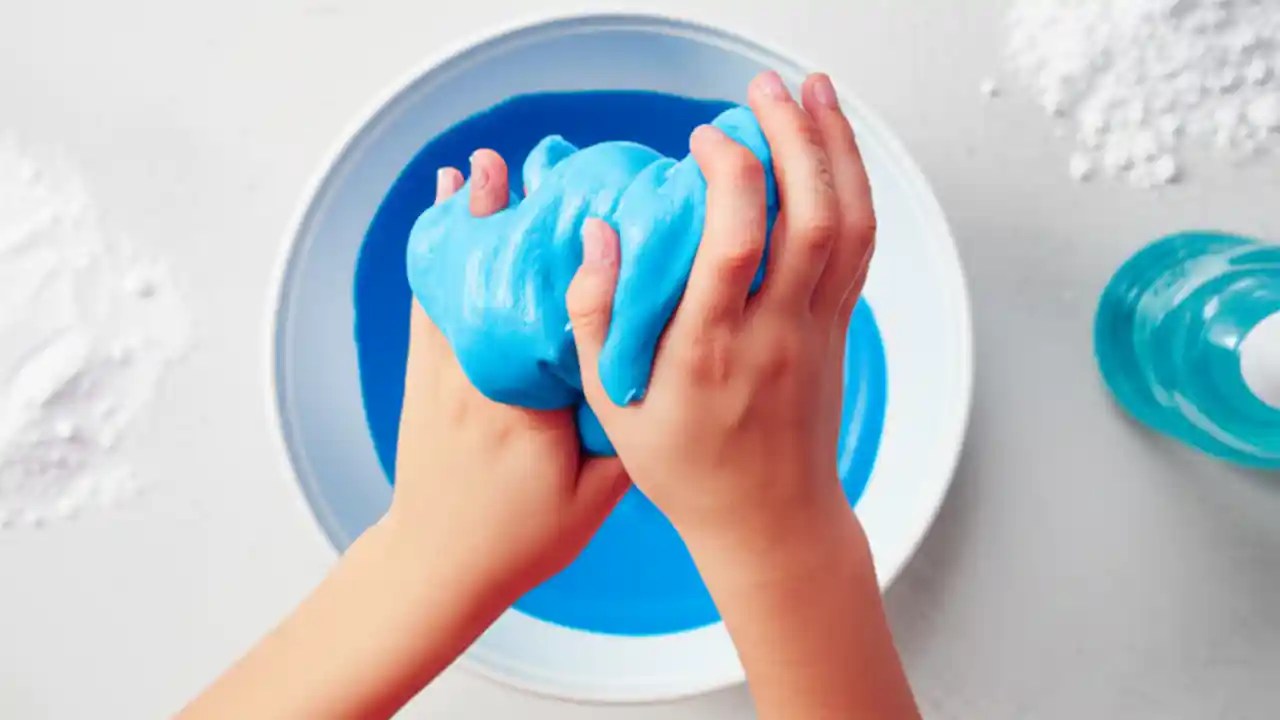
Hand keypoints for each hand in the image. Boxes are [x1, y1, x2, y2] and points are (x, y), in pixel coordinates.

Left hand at [180, 152, 631, 719]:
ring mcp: (441, 376)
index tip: (587, 214)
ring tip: (481, 169)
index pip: (553, 321)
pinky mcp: (423, 379)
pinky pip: (428, 306)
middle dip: (510, 220)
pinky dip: (438, 257)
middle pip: (500, 284)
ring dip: (468, 225)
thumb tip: (662, 372)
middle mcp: (477, 379)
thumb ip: (626, 437)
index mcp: (526, 406)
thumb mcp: (594, 499)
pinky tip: (444, 218)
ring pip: (457, 284)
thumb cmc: (521, 540)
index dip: (569, 264)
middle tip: (525, 163)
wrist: (437, 568)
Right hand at [566, 71, 872, 547]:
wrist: (769, 520)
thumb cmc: (686, 468)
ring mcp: (815, 329)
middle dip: (793, 137)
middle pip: (808, 217)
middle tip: (764, 90)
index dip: (728, 175)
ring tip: (814, 92)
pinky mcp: (837, 328)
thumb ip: (595, 317)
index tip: (699, 142)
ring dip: (836, 149)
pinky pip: (858, 246)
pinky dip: (853, 187)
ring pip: (847, 224)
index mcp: (708, 351)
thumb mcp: (611, 406)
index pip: (735, 244)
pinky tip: (835, 149)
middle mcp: (773, 333)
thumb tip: (600, 233)